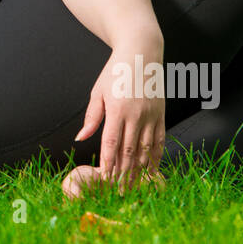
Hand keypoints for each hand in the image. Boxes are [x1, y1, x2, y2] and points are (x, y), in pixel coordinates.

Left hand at [68, 36, 166, 196]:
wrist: (142, 52)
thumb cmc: (115, 71)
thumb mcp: (98, 91)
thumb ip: (91, 117)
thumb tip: (81, 138)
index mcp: (117, 109)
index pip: (112, 143)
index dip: (109, 163)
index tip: (106, 179)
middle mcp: (136, 115)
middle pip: (129, 151)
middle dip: (123, 173)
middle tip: (119, 191)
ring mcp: (151, 115)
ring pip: (146, 149)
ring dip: (139, 170)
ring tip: (134, 186)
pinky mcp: (161, 114)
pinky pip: (160, 140)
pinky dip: (156, 157)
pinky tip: (151, 170)